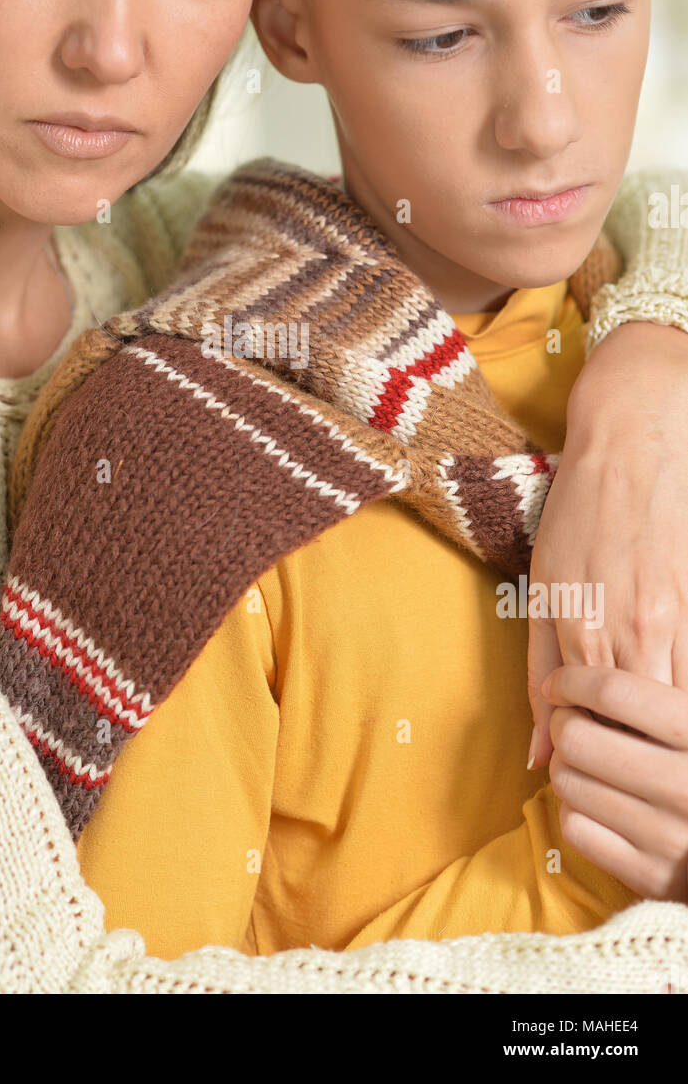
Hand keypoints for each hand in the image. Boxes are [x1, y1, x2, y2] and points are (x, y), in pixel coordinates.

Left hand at [527, 321, 687, 769]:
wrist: (633, 434)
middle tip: (634, 768)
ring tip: (661, 746)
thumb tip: (535, 754)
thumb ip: (538, 671)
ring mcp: (674, 612)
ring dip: (668, 733)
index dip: (593, 761)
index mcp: (579, 627)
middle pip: (639, 728)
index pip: (588, 727)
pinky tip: (682, 707)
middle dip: (638, 760)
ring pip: (679, 708)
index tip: (596, 774)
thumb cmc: (580, 509)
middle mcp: (629, 627)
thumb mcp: (541, 584)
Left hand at [544, 664, 687, 902]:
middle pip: (576, 737)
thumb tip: (565, 680)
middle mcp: (685, 785)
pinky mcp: (650, 876)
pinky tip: (595, 802)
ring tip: (585, 764)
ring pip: (567, 782)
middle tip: (570, 724)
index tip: (560, 684)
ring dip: (563, 767)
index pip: (614, 691)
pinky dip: (573, 811)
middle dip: (561, 724)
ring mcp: (667, 835)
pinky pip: (575, 829)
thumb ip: (649, 696)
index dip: (572, 681)